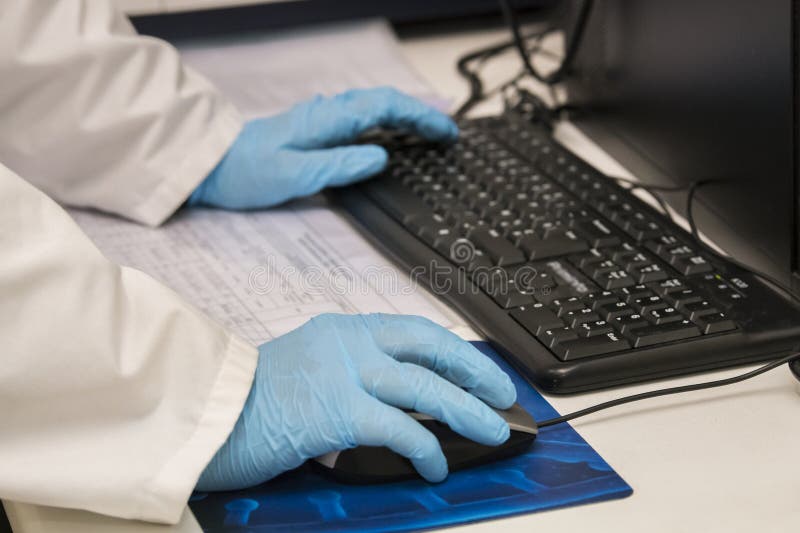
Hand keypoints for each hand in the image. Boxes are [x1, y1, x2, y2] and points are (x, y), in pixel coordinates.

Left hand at [187, 87, 457, 209]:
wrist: (212, 166)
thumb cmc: (247, 173)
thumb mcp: (295, 174)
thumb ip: (340, 164)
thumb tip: (381, 155)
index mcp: (328, 121)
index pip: (386, 108)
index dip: (422, 118)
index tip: (447, 132)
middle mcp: (328, 114)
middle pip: (386, 102)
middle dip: (422, 113)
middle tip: (450, 132)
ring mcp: (323, 120)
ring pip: (375, 107)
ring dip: (406, 115)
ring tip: (432, 129)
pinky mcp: (317, 130)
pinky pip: (361, 118)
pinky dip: (386, 121)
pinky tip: (393, 134)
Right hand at [197, 313, 515, 490]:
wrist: (205, 414)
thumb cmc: (251, 400)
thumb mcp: (307, 371)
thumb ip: (349, 376)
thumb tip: (392, 405)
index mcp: (342, 329)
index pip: (414, 331)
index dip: (454, 349)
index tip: (478, 367)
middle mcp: (349, 341)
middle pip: (430, 350)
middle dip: (474, 373)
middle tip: (502, 395)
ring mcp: (345, 372)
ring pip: (426, 387)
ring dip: (467, 410)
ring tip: (492, 431)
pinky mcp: (339, 409)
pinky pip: (401, 429)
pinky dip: (427, 448)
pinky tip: (436, 466)